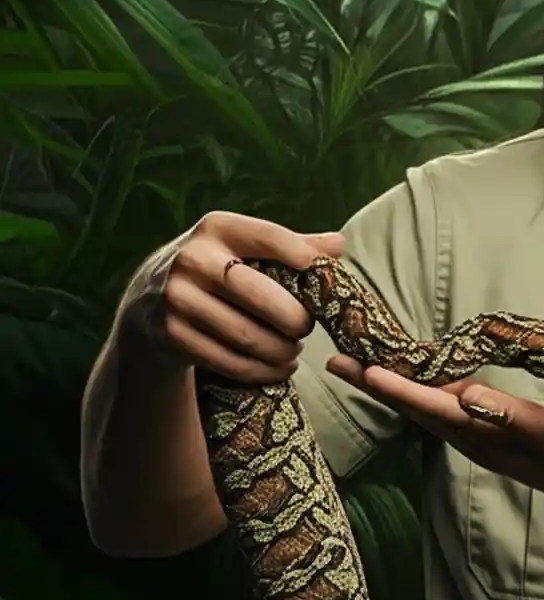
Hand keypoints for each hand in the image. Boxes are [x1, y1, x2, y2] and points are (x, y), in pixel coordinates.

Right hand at [126, 210, 345, 382]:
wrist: (148, 301)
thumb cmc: (218, 270)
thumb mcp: (245, 247)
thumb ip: (292, 246)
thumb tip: (338, 245)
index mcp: (217, 228)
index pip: (271, 238)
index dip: (306, 260)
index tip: (328, 280)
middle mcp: (193, 259)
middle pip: (266, 298)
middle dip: (298, 321)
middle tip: (307, 329)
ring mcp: (178, 298)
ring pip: (250, 336)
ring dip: (283, 351)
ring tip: (293, 351)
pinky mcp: (172, 334)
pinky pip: (231, 361)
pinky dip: (263, 370)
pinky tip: (278, 368)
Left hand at [325, 354, 543, 520]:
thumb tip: (486, 394)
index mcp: (535, 433)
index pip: (466, 409)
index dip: (418, 391)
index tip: (377, 371)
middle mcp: (508, 451)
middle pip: (434, 418)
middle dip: (386, 389)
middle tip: (340, 361)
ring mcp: (503, 459)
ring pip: (438, 426)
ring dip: (396, 398)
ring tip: (356, 370)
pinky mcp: (504, 459)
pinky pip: (453, 431)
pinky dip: (422, 408)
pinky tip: (405, 391)